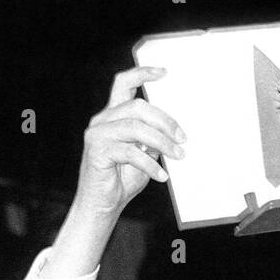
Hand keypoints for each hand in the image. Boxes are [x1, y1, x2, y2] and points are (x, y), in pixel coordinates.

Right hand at [74, 66, 184, 218]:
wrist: (101, 206)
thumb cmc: (123, 180)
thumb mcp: (144, 154)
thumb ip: (153, 138)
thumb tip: (176, 129)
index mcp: (112, 115)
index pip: (123, 84)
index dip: (142, 74)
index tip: (165, 73)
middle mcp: (102, 121)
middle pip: (137, 107)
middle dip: (164, 121)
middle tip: (182, 138)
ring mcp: (97, 135)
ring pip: (135, 128)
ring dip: (161, 142)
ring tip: (178, 156)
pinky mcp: (97, 152)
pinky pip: (130, 152)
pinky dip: (150, 164)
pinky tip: (161, 175)